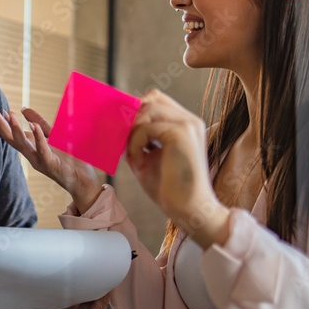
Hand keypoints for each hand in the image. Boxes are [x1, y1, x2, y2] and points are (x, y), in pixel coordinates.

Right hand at [0, 106, 101, 213]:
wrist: (82, 181)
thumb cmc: (68, 159)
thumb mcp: (53, 136)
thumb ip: (39, 123)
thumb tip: (23, 108)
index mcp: (29, 147)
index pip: (7, 135)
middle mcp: (30, 154)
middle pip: (10, 138)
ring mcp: (39, 160)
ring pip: (23, 144)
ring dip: (15, 129)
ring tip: (8, 114)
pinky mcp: (52, 164)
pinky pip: (43, 150)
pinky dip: (37, 138)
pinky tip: (32, 126)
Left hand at [124, 90, 229, 248]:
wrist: (189, 210)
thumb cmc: (169, 188)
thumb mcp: (148, 156)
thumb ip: (138, 138)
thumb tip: (118, 124)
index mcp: (185, 124)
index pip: (156, 99)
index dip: (137, 109)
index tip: (124, 130)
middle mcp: (189, 120)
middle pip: (151, 98)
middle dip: (132, 118)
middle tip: (125, 141)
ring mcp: (187, 125)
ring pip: (146, 110)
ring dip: (132, 133)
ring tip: (134, 155)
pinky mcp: (181, 134)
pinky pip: (145, 128)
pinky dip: (135, 145)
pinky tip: (140, 162)